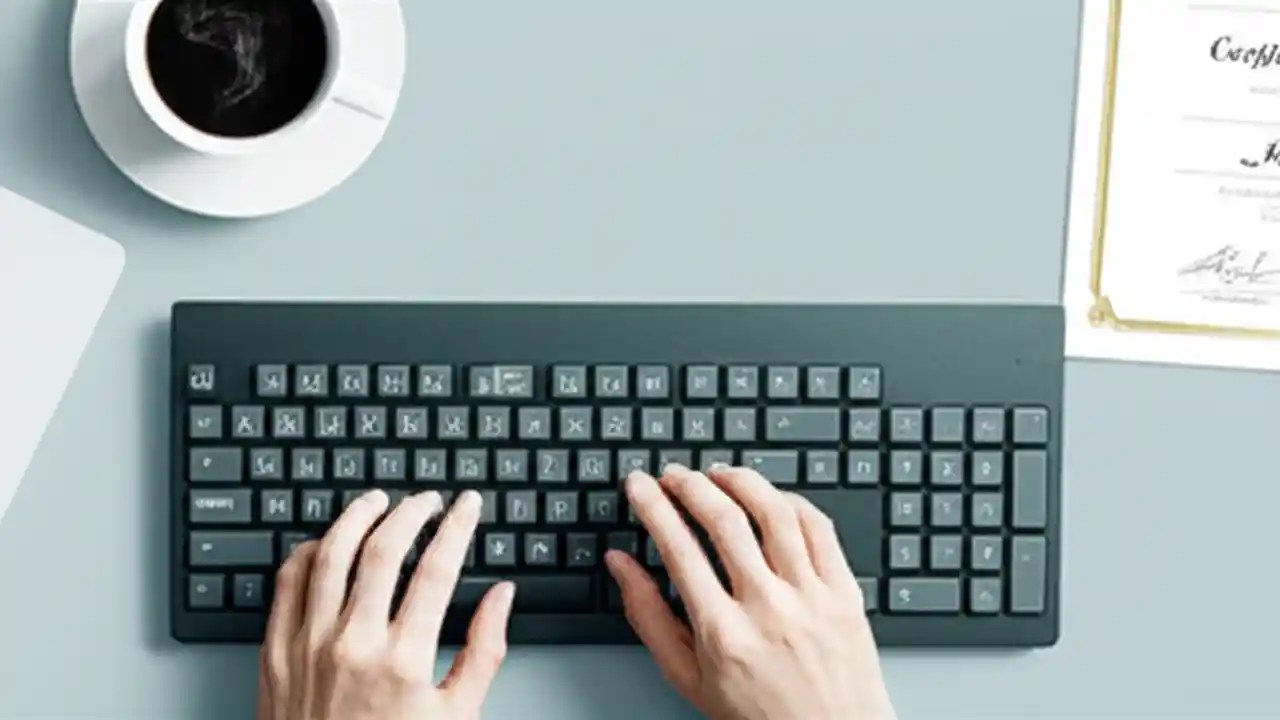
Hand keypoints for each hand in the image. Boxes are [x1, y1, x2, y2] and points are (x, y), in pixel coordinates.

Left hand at [258, 489, 514, 719]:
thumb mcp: (456, 716)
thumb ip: (483, 651)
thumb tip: (501, 597)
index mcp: (404, 661)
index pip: (437, 568)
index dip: (456, 526)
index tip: (466, 506)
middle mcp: (353, 645)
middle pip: (384, 549)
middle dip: (411, 512)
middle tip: (428, 500)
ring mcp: (308, 645)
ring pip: (330, 554)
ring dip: (357, 517)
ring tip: (378, 501)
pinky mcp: (275, 652)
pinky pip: (286, 583)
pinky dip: (307, 551)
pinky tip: (326, 542)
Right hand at [607, 464, 895, 719]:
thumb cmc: (760, 715)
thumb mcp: (688, 678)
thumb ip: (648, 617)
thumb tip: (620, 565)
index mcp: (724, 634)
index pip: (678, 548)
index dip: (653, 506)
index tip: (641, 486)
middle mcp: (768, 610)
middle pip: (724, 521)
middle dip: (690, 485)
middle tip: (673, 474)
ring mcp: (811, 597)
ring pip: (774, 513)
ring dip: (740, 482)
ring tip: (718, 474)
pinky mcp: (845, 591)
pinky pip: (819, 527)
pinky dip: (790, 501)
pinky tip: (770, 498)